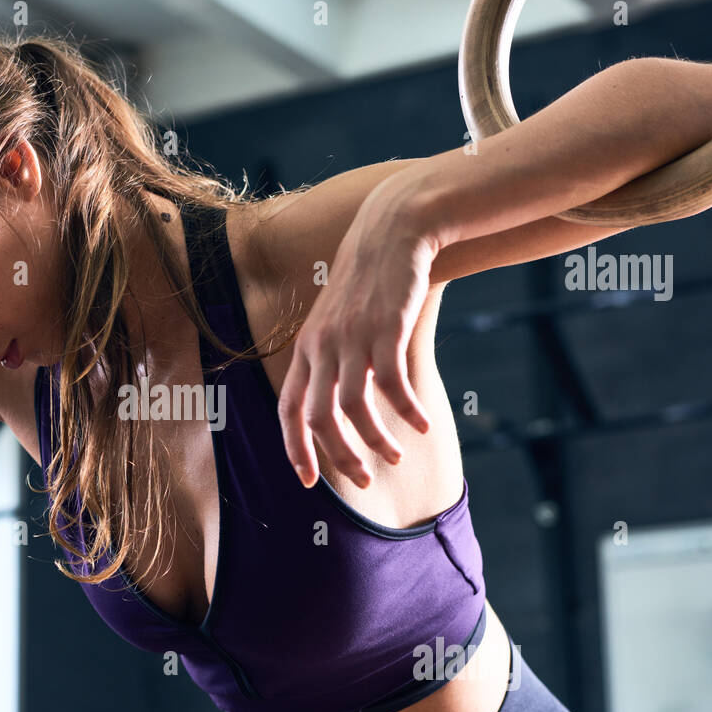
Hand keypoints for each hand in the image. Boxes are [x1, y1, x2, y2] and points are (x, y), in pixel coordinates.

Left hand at [277, 182, 438, 488]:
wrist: (392, 230)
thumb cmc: (369, 284)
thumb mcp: (336, 322)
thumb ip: (332, 361)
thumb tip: (339, 411)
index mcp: (306, 350)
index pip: (289, 410)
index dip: (296, 449)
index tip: (309, 481)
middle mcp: (321, 347)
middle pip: (319, 419)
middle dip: (340, 457)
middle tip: (365, 480)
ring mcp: (351, 338)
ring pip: (354, 408)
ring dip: (376, 441)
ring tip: (397, 455)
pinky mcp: (384, 329)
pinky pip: (392, 385)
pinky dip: (407, 411)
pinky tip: (422, 426)